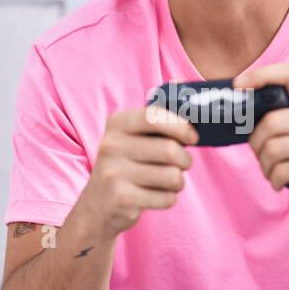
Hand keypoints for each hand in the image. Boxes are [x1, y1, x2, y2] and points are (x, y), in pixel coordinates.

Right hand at [81, 106, 197, 237]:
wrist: (97, 206)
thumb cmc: (125, 165)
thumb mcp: (131, 136)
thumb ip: (156, 115)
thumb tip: (178, 83)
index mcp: (116, 124)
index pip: (155, 116)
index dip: (181, 126)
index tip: (192, 137)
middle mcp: (111, 146)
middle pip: (170, 150)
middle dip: (185, 160)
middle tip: (182, 163)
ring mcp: (114, 173)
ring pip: (172, 176)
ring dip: (177, 181)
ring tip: (166, 181)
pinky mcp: (122, 199)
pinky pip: (166, 198)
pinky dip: (168, 198)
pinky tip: (153, 195)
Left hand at [232, 62, 288, 237]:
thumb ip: (279, 116)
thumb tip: (237, 106)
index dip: (261, 75)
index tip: (237, 86)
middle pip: (272, 121)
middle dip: (256, 142)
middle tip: (259, 153)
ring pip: (273, 149)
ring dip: (265, 165)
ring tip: (273, 170)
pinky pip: (281, 170)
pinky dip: (275, 180)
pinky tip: (283, 181)